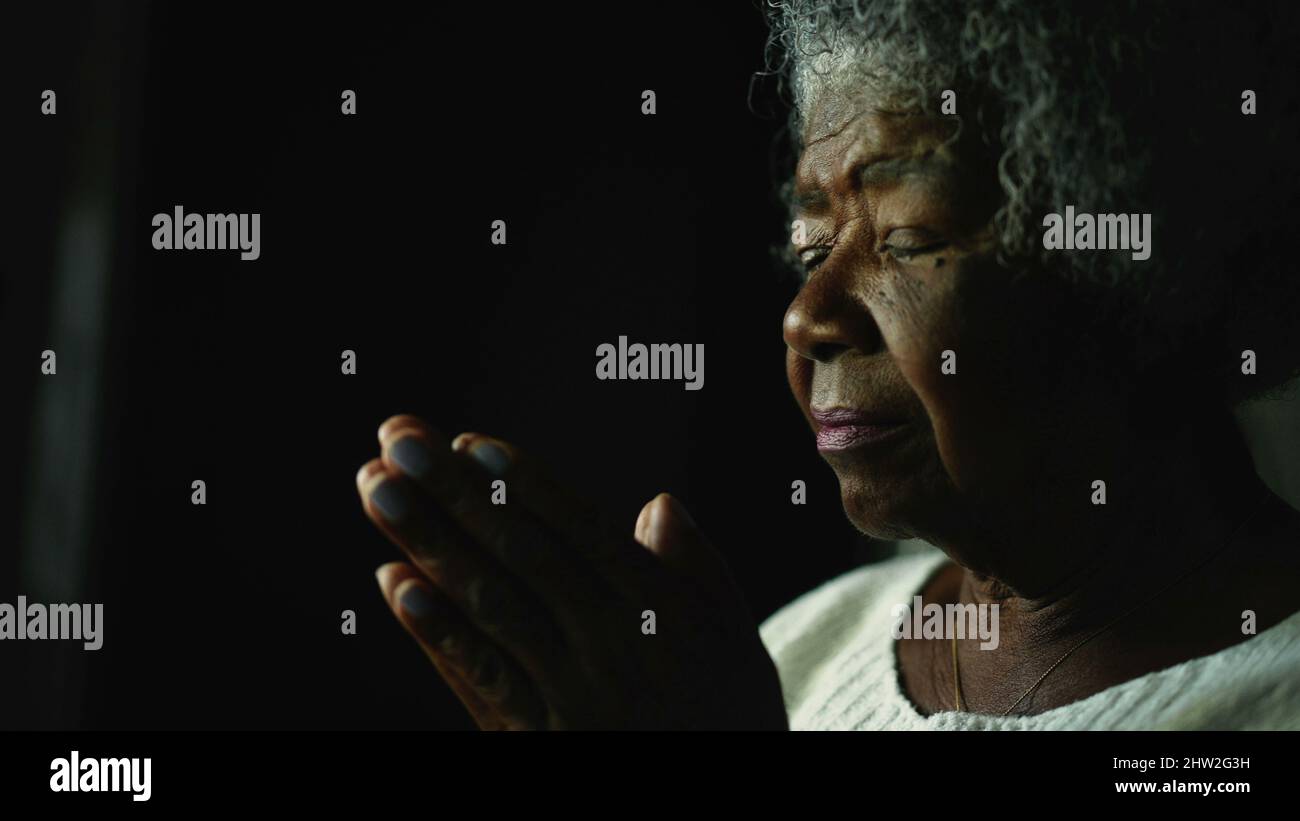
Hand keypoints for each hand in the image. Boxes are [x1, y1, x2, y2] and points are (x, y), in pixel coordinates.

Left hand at [355, 414, 787, 729]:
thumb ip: (698, 569)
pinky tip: (395, 583)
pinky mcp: (538, 741)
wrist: (722, 810)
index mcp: (662, 611)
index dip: (524, 484)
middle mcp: (613, 646)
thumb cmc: (728, 718)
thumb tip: (657, 503)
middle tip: (398, 439)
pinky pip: (481, 679)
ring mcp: (571, 696)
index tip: (469, 442)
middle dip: (456, 491)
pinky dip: (436, 630)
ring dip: (429, 541)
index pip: (582, 531)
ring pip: (490, 604)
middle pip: (522, 553)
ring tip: (378, 488)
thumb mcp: (736, 640)